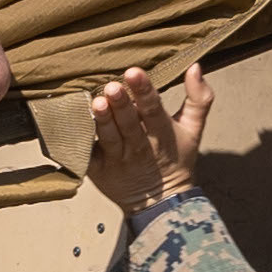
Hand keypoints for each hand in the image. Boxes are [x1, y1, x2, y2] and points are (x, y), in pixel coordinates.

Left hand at [84, 65, 210, 211]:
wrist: (161, 205)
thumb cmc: (175, 159)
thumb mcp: (193, 129)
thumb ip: (198, 98)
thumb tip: (194, 66)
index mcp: (162, 134)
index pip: (153, 109)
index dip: (144, 91)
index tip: (134, 72)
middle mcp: (140, 147)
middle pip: (129, 123)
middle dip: (121, 104)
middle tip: (112, 86)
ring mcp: (117, 160)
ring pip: (109, 138)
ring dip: (103, 121)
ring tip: (97, 103)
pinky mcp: (99, 171)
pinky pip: (88, 155)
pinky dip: (81, 142)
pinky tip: (74, 126)